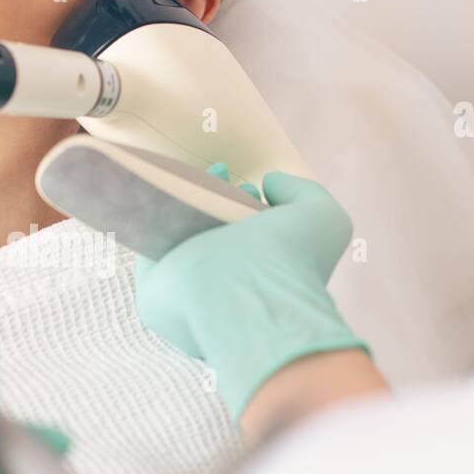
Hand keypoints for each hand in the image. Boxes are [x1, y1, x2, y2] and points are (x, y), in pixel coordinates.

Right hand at [135, 165, 370, 424]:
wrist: (248, 289)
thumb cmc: (294, 263)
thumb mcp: (325, 220)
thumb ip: (301, 193)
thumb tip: (270, 184)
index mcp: (260, 288)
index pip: (246, 248)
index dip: (246, 210)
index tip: (251, 188)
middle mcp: (225, 296)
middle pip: (210, 240)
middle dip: (216, 201)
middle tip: (223, 176)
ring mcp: (188, 298)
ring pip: (179, 242)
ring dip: (189, 204)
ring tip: (207, 177)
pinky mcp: (155, 295)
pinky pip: (147, 250)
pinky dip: (154, 216)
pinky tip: (174, 184)